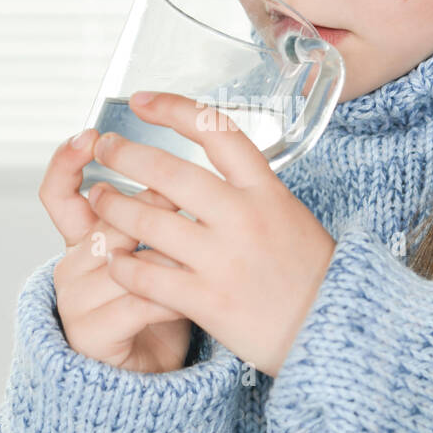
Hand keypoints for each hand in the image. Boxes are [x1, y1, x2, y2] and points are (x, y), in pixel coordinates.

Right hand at [37, 129, 192, 370]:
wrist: (158, 377)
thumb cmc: (166, 307)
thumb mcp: (163, 252)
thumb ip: (159, 212)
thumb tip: (180, 167)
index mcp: (84, 239)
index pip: (58, 192)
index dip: (67, 161)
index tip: (91, 135)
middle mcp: (71, 265)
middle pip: (103, 218)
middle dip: (149, 207)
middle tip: (185, 204)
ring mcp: (75, 300)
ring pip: (122, 257)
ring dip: (168, 254)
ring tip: (199, 256)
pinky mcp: (89, 333)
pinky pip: (135, 299)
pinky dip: (170, 295)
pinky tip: (190, 295)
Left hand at [86, 92, 336, 376]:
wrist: (335, 331)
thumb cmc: (312, 274)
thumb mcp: (291, 216)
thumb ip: (251, 192)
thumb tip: (214, 167)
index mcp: (267, 191)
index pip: (216, 131)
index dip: (173, 109)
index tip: (143, 100)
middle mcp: (243, 218)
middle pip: (169, 172)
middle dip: (126, 155)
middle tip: (106, 147)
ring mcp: (223, 260)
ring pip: (149, 222)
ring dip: (113, 207)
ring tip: (98, 199)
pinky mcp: (207, 301)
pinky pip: (148, 277)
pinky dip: (123, 266)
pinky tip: (113, 260)